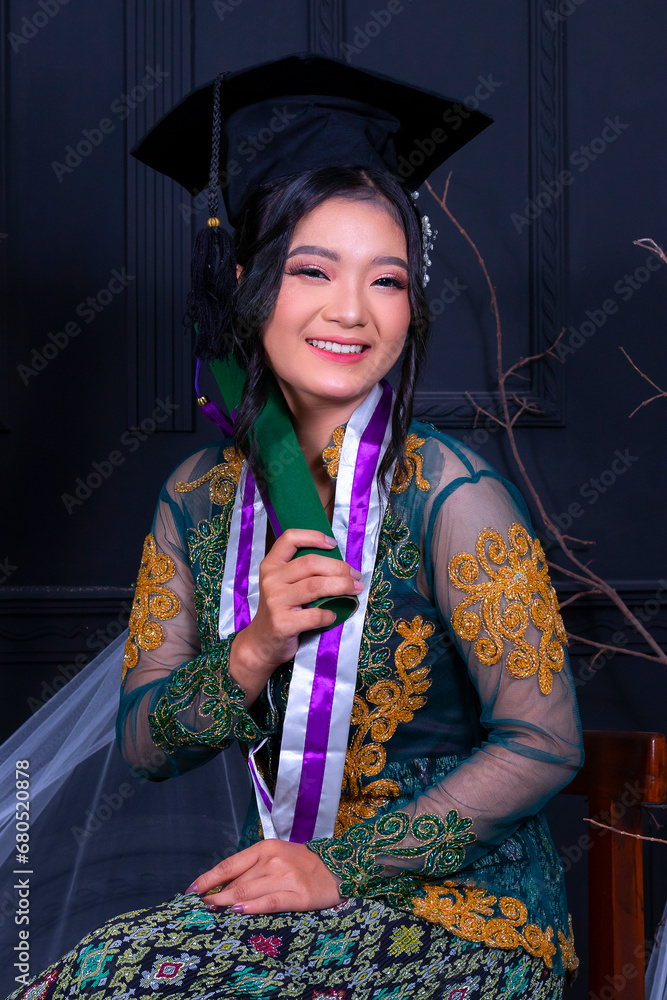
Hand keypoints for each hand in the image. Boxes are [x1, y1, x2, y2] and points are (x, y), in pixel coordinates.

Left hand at [185, 840, 341, 914]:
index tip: (191, 890)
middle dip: (215, 896)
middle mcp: (274, 860)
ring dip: (227, 903)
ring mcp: (286, 877)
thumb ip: (252, 869)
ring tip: (213, 911)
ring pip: (249, 891)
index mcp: (266, 848)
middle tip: (200, 907)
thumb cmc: (302, 864)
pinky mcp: (299, 895)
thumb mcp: (276, 858)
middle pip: (236, 881)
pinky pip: (270, 902)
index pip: (230, 864)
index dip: (208, 878)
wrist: (337, 868)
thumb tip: (222, 885)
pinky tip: (239, 911)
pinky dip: (253, 907)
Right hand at [230, 528, 362, 703]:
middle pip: (311, 563)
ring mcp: (275, 601)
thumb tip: (340, 564)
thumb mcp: (283, 585)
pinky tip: (334, 615)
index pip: (289, 539)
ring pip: (316, 586)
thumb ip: (301, 572)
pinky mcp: (282, 623)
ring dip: (342, 587)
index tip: (333, 544)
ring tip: (356, 590)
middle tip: (356, 576)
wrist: (261, 643)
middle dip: (339, 568)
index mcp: (271, 565)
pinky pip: (315, 614)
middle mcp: (271, 580)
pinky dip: (330, 614)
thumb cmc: (280, 610)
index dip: (313, 537)